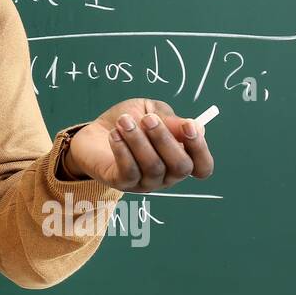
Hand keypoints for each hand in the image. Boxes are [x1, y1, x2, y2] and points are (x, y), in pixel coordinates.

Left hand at [64, 98, 213, 192]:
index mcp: (179, 157)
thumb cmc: (128, 120)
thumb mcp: (151, 110)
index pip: (202, 166)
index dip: (201, 149)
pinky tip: (114, 134)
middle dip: (166, 140)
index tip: (189, 126)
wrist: (92, 132)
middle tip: (148, 119)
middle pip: (181, 167)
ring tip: (124, 121)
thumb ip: (171, 119)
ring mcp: (146, 183)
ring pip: (154, 167)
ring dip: (139, 140)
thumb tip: (196, 126)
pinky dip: (123, 150)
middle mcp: (167, 175)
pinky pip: (130, 171)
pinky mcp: (123, 184)